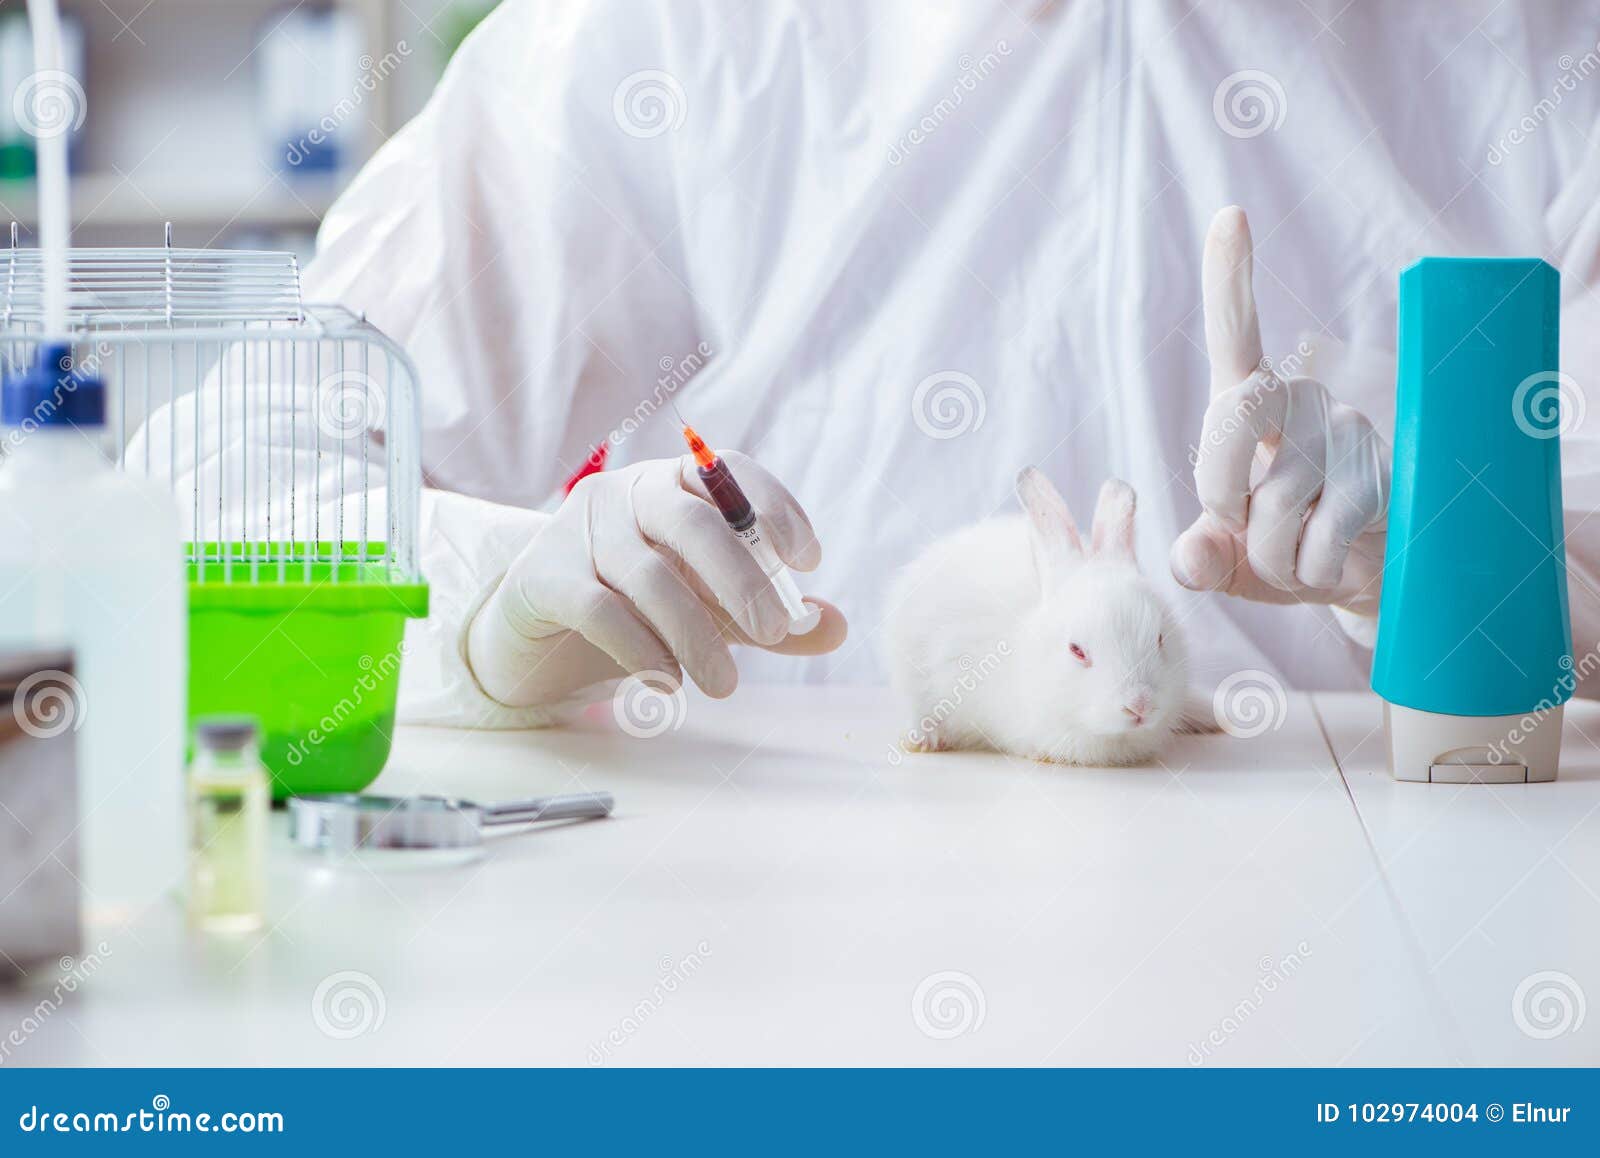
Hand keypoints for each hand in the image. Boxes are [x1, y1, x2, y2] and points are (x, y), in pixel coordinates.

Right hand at [466, 452, 845, 706]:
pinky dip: (641, 650)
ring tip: (725, 686)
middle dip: (740, 579)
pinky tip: (668, 684)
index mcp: (673, 484)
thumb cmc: (639, 607)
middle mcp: (626, 493)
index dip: (773, 506)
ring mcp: (579, 530)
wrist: (540, 633)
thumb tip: (837, 627)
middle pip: (690, 521)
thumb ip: (772, 618)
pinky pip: (600, 609)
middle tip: (775, 633)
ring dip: (695, 636)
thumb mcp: (714, 609)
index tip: (809, 560)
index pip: (727, 471)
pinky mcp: (545, 576)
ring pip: (648, 575)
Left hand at [1170, 206, 1389, 616]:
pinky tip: (1325, 560)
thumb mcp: (1225, 557)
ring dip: (1270, 556)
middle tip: (1239, 524)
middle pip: (1232, 418)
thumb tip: (1191, 559)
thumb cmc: (1279, 550)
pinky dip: (1308, 572)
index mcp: (1250, 404)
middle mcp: (1299, 402)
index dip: (1230, 278)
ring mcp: (1346, 434)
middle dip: (1219, 490)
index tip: (1230, 214)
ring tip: (1293, 551)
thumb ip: (1197, 556)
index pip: (1236, 337)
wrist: (1360, 579)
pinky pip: (1316, 545)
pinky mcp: (1380, 478)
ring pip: (1270, 512)